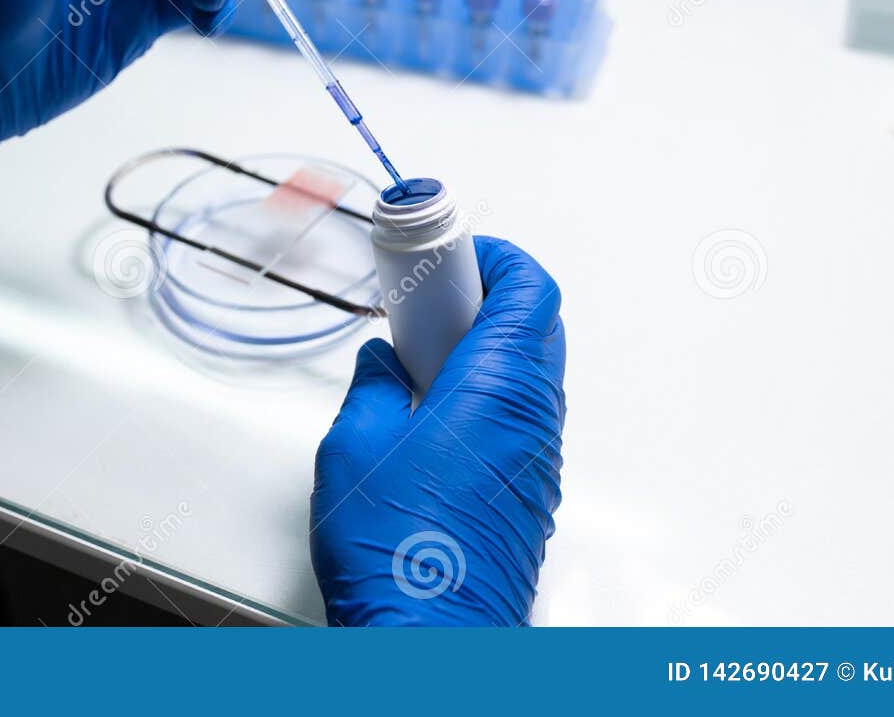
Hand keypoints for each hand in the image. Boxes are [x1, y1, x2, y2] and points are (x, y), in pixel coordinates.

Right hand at [310, 237, 565, 625]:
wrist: (431, 642)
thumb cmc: (399, 553)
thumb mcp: (354, 444)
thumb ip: (373, 388)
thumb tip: (383, 369)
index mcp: (498, 387)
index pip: (529, 288)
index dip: (496, 256)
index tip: (452, 250)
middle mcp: (533, 419)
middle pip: (538, 324)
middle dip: (489, 295)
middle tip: (434, 298)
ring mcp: (538, 460)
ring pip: (531, 374)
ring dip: (489, 347)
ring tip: (425, 358)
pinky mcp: (530, 496)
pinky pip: (522, 420)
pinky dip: (489, 395)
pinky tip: (436, 415)